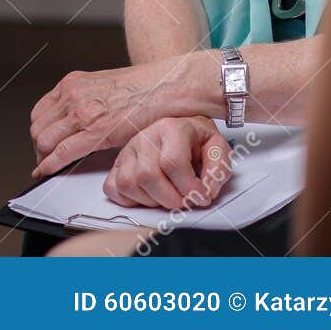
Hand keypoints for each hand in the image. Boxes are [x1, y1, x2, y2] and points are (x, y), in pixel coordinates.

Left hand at [29, 60, 182, 178]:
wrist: (165, 86)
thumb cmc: (142, 88)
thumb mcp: (102, 85)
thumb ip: (84, 99)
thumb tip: (73, 120)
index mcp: (72, 84)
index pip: (40, 112)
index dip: (38, 132)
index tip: (40, 144)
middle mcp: (72, 95)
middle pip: (38, 127)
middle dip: (38, 147)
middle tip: (43, 159)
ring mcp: (82, 112)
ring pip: (44, 140)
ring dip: (43, 157)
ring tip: (48, 167)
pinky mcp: (96, 130)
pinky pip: (62, 152)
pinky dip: (49, 164)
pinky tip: (46, 172)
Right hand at [102, 116, 230, 209]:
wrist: (180, 128)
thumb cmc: (196, 140)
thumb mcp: (216, 148)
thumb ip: (217, 169)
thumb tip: (206, 191)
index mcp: (171, 128)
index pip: (172, 162)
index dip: (188, 187)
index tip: (201, 197)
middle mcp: (144, 137)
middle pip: (147, 175)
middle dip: (170, 199)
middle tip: (184, 201)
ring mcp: (127, 150)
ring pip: (128, 184)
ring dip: (151, 200)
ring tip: (167, 196)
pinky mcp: (116, 164)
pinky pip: (112, 188)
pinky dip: (129, 199)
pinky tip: (147, 195)